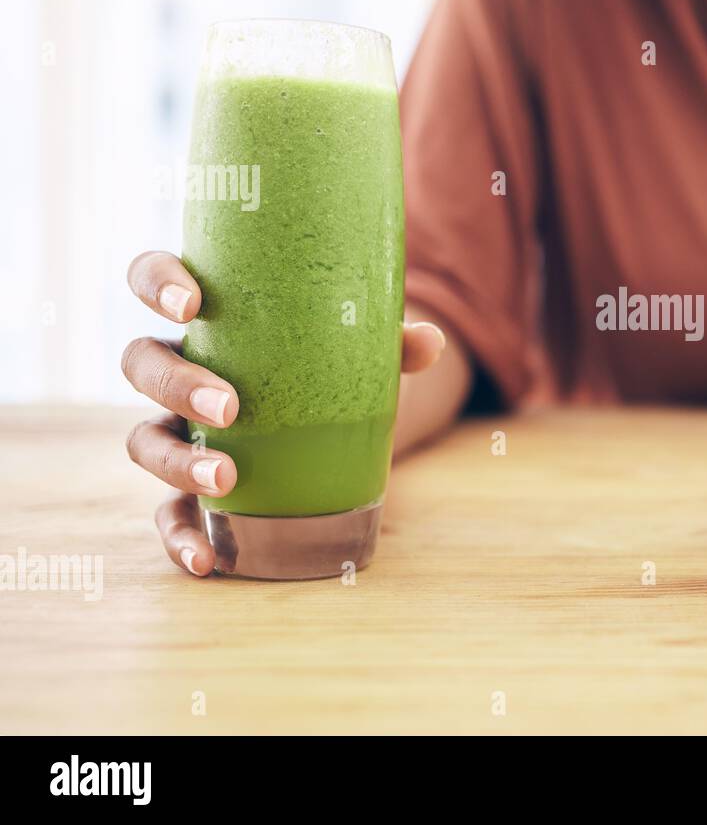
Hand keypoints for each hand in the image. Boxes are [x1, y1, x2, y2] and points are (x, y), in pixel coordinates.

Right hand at [121, 251, 446, 575]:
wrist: (338, 427)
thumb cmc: (332, 366)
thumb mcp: (362, 350)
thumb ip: (392, 344)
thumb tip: (431, 343)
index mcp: (211, 318)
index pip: (154, 278)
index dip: (158, 282)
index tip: (192, 304)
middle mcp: (182, 370)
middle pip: (144, 364)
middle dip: (177, 385)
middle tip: (230, 408)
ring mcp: (179, 429)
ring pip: (145, 439)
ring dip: (176, 460)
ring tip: (224, 479)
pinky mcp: (193, 486)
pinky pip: (168, 513)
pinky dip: (180, 536)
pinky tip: (205, 560)